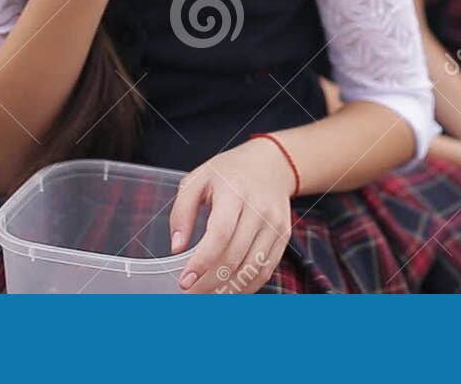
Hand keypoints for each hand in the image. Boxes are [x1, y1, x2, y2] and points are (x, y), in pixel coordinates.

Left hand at [169, 138, 295, 293]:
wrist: (271, 163)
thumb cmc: (229, 171)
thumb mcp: (197, 180)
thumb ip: (182, 212)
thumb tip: (176, 247)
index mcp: (234, 191)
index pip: (220, 234)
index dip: (202, 262)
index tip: (184, 281)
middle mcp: (259, 209)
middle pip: (235, 256)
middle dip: (209, 282)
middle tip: (189, 294)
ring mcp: (274, 223)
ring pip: (252, 268)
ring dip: (228, 289)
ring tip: (206, 297)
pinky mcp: (283, 235)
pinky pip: (266, 268)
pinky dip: (247, 285)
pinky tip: (229, 290)